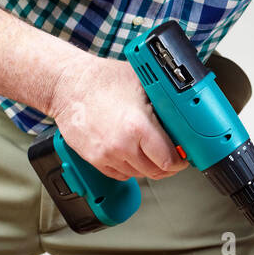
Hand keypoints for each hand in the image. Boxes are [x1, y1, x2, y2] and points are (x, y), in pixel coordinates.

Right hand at [48, 52, 188, 181]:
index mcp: (138, 127)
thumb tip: (185, 118)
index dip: (180, 160)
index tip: (182, 157)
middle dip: (167, 166)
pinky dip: (130, 168)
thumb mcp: (143, 84)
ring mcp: (107, 155)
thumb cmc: (103, 80)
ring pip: (139, 174)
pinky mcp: (94, 159)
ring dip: (148, 166)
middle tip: (171, 156)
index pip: (169, 160)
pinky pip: (120, 174)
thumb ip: (165, 104)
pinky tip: (131, 152)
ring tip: (150, 151)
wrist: (68, 86)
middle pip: (156, 172)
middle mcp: (122, 145)